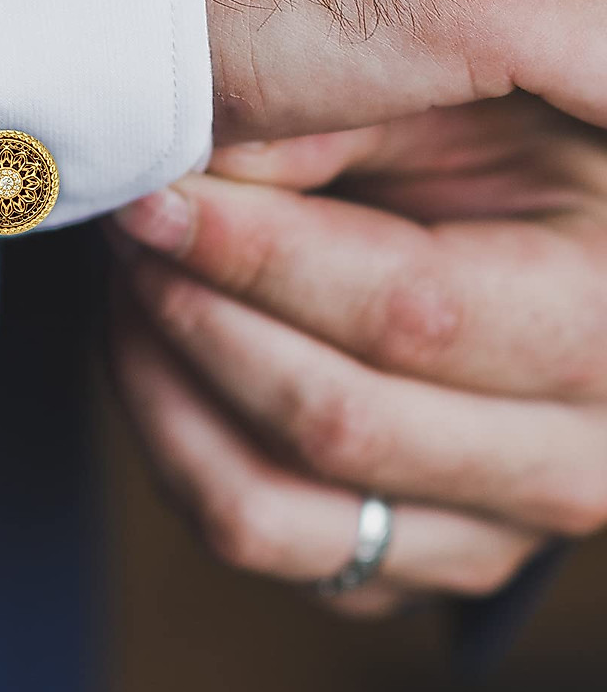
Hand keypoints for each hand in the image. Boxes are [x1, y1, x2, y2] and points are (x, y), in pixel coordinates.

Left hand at [106, 95, 606, 615]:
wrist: (532, 277)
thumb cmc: (493, 172)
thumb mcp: (444, 120)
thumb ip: (333, 133)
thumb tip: (199, 169)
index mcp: (600, 326)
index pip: (403, 312)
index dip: (253, 254)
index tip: (155, 202)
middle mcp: (565, 461)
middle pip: (330, 423)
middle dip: (197, 316)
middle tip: (133, 234)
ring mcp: (477, 539)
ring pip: (265, 510)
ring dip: (164, 389)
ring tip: (132, 287)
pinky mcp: (396, 572)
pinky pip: (249, 533)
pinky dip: (173, 443)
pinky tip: (158, 351)